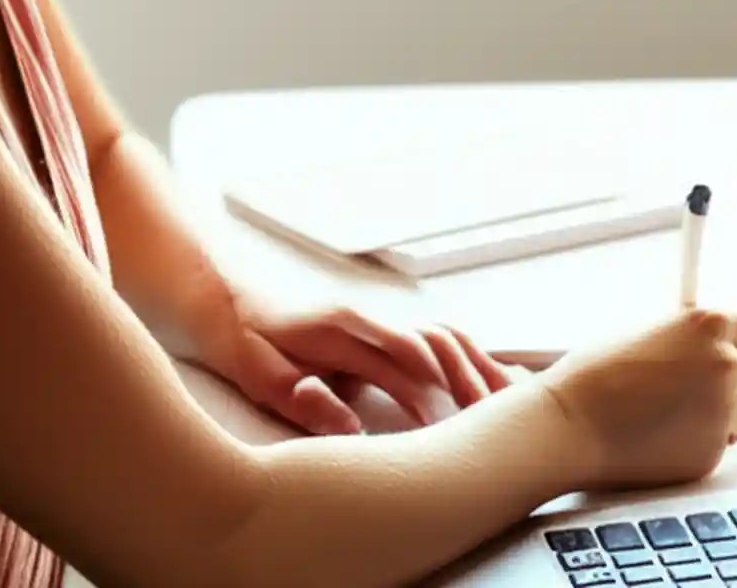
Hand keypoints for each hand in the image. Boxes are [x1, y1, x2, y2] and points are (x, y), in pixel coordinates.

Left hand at [217, 307, 513, 434]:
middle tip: (489, 420)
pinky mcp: (385, 331)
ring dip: (477, 366)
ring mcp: (380, 321)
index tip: (445, 425)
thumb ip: (306, 402)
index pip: (401, 353)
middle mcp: (370, 319)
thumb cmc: (247, 345)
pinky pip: (439, 337)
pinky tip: (491, 378)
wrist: (232, 306)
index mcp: (343, 327)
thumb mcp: (262, 379)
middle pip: (436, 341)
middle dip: (467, 379)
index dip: (428, 389)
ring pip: (445, 335)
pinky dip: (470, 356)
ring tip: (503, 401)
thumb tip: (353, 429)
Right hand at [540, 309, 736, 489]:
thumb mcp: (647, 334)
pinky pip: (716, 446)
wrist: (569, 425)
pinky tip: (657, 438)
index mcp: (708, 325)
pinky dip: (695, 445)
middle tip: (701, 392)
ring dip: (716, 418)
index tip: (736, 355)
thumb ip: (689, 339)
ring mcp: (722, 410)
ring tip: (665, 417)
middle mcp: (724, 364)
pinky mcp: (712, 451)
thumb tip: (710, 347)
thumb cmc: (592, 378)